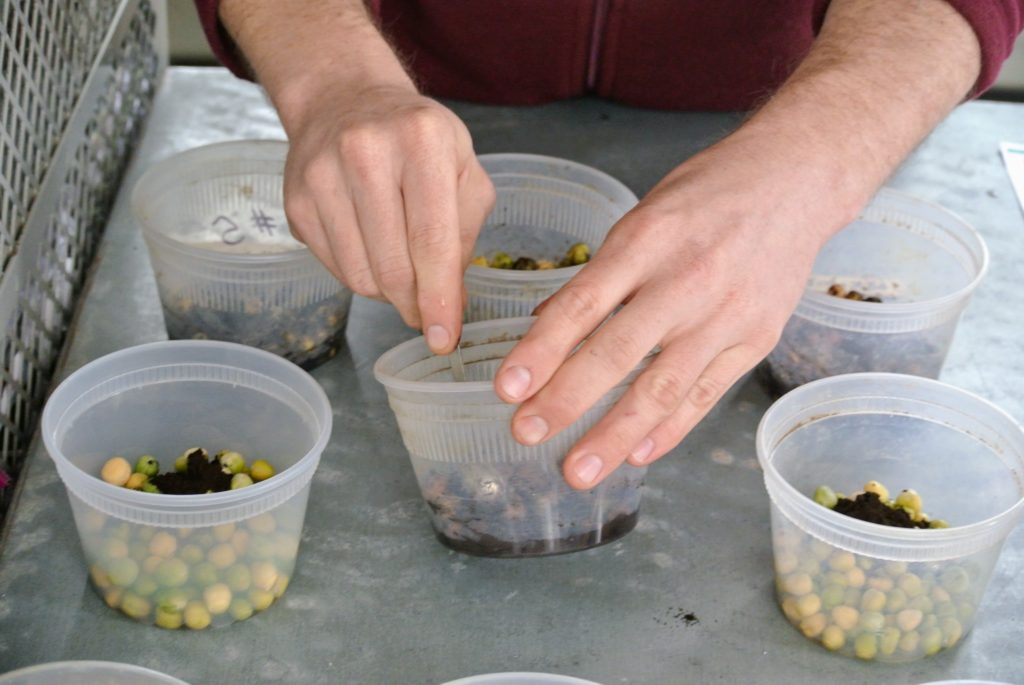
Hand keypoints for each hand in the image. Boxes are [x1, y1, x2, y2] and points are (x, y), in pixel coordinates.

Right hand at [282, 83, 494, 351]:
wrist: (345, 99)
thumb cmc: (416, 140)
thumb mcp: (462, 168)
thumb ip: (465, 232)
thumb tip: (452, 301)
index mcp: (421, 141)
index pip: (431, 240)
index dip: (439, 298)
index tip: (445, 339)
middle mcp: (366, 152)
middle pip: (393, 266)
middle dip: (415, 305)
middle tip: (428, 316)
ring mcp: (322, 176)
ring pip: (360, 275)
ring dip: (388, 292)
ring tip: (402, 271)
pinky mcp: (296, 200)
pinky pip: (335, 267)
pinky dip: (361, 274)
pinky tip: (372, 250)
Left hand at [492, 134, 840, 488]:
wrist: (795, 179)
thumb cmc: (708, 192)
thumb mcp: (644, 214)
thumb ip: (601, 273)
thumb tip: (547, 323)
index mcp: (646, 240)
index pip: (581, 305)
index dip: (541, 350)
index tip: (507, 387)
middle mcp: (685, 281)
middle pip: (616, 353)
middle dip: (565, 400)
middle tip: (526, 433)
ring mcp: (725, 315)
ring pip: (661, 387)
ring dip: (613, 435)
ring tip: (578, 472)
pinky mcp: (756, 339)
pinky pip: (706, 394)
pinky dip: (670, 429)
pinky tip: (637, 454)